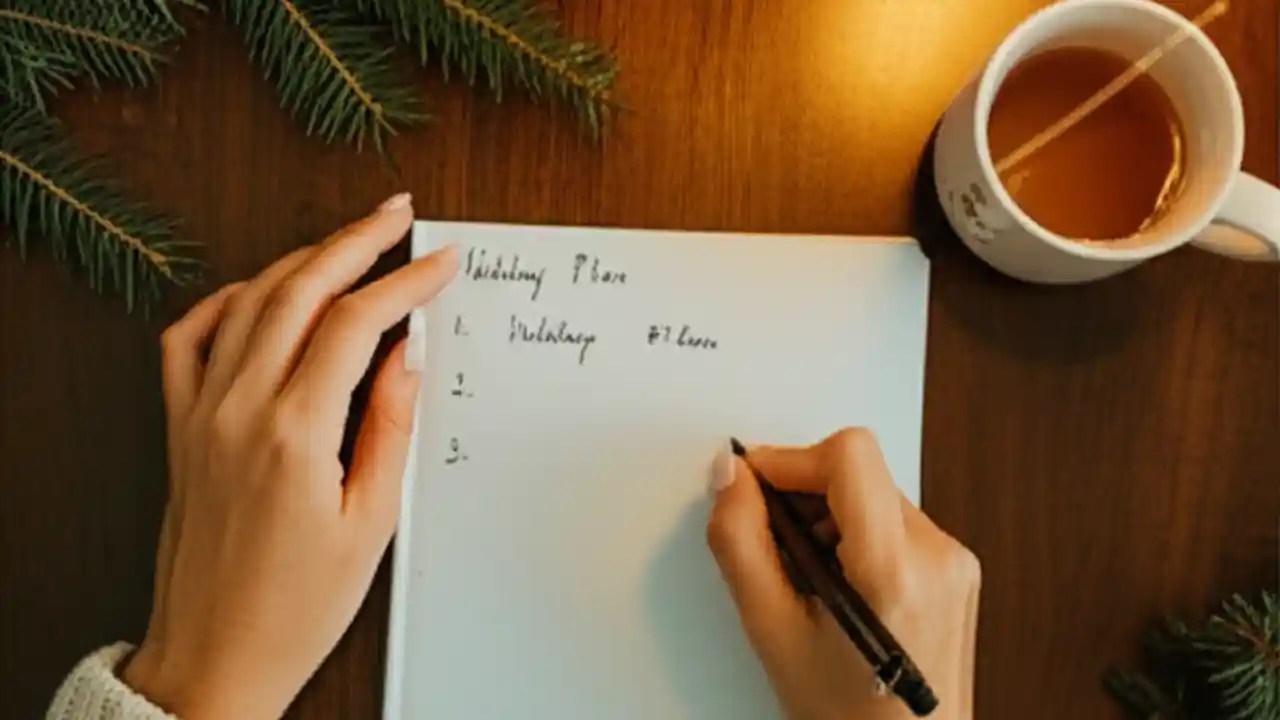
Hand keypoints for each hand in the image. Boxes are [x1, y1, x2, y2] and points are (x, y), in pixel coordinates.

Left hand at [121, 194, 457, 718]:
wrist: (215, 654)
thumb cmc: (296, 606)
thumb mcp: (370, 522)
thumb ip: (389, 427)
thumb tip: (407, 356)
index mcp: (294, 434)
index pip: (356, 324)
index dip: (405, 282)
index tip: (441, 262)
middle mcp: (239, 409)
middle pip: (299, 289)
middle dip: (355, 241)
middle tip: (397, 216)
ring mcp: (202, 413)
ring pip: (249, 301)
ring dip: (301, 259)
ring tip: (347, 242)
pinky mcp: (180, 427)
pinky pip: (188, 338)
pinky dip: (225, 301)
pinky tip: (257, 292)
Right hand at [707, 429, 979, 719]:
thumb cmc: (846, 716)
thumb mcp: (771, 628)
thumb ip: (740, 541)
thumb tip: (729, 476)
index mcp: (895, 570)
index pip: (848, 455)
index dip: (789, 459)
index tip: (753, 484)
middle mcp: (938, 554)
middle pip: (858, 470)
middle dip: (803, 494)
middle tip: (774, 545)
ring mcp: (955, 559)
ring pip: (873, 492)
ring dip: (827, 517)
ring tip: (808, 577)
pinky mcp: (957, 566)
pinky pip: (894, 519)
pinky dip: (855, 535)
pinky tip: (837, 584)